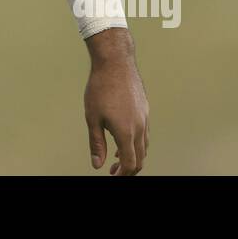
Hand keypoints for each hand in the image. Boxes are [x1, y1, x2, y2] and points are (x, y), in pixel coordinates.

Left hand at [83, 28, 148, 174]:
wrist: (115, 62)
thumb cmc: (101, 87)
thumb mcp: (92, 118)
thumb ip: (96, 143)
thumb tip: (97, 164)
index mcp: (126, 132)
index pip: (129, 163)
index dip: (122, 174)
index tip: (113, 176)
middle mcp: (140, 127)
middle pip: (140, 158)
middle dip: (128, 169)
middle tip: (114, 172)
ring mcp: (145, 118)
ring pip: (144, 146)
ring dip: (133, 156)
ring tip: (117, 159)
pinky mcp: (145, 109)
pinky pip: (144, 133)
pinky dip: (136, 142)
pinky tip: (123, 139)